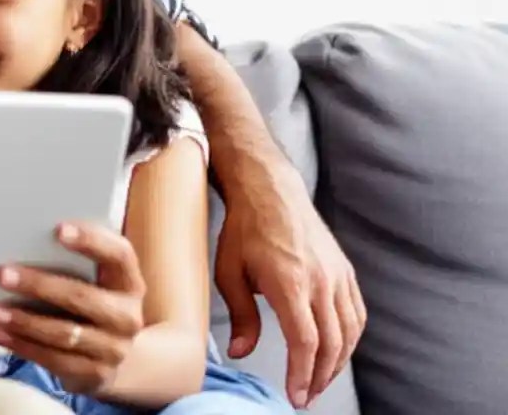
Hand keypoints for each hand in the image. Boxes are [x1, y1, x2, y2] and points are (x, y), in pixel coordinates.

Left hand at [0, 222, 144, 393]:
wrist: (109, 357)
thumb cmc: (89, 304)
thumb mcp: (93, 282)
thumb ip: (71, 262)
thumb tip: (18, 241)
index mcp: (129, 282)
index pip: (118, 255)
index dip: (91, 241)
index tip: (57, 229)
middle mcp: (127, 316)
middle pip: (82, 296)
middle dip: (38, 284)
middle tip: (1, 273)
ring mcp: (114, 349)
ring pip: (64, 333)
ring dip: (23, 320)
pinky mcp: (95, 374)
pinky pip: (54, 360)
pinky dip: (22, 345)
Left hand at [214, 156, 366, 408]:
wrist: (269, 191)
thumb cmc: (245, 230)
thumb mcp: (230, 272)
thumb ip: (241, 315)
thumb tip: (241, 352)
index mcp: (291, 283)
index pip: (305, 342)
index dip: (302, 374)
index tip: (296, 396)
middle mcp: (321, 280)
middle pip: (332, 344)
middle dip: (320, 377)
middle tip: (306, 396)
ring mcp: (338, 275)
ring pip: (349, 332)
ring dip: (337, 362)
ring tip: (319, 380)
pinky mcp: (345, 270)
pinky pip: (356, 313)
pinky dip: (350, 338)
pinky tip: (337, 350)